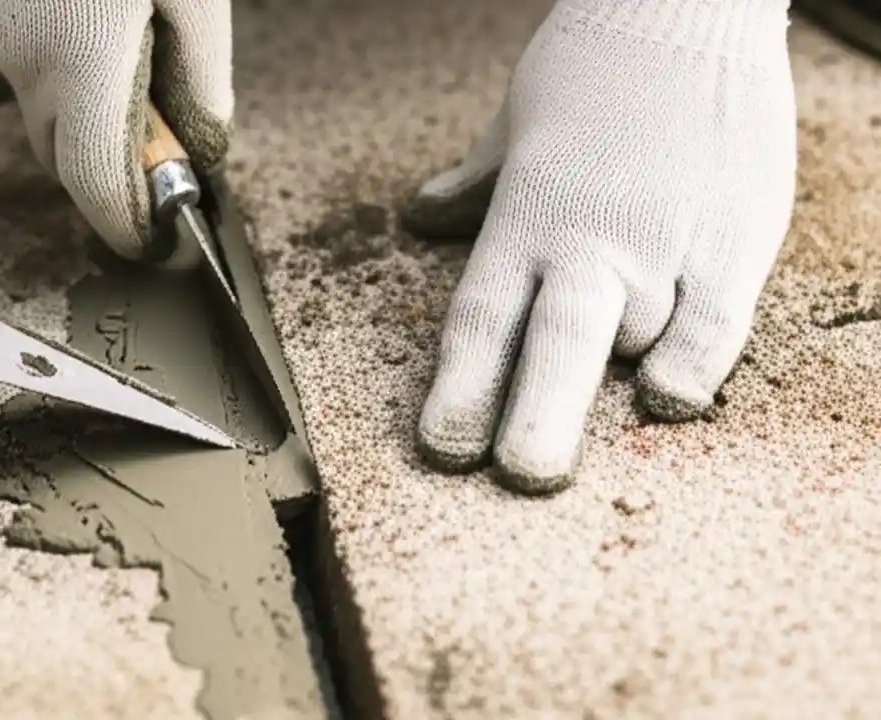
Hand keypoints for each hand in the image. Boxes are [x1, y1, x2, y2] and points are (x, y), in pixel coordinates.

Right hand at [0, 0, 232, 263]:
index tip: (152, 242)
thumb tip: (201, 146)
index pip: (96, 178)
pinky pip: (28, 69)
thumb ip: (202, 77)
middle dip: (111, 169)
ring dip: (86, 115)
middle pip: (65, 157)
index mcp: (84, 48)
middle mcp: (23, 50)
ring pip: (43, 112)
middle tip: (162, 149)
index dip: (125, 224)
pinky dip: (64, 71)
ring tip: (135, 67)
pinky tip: (95, 33)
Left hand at [407, 0, 796, 493]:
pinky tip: (670, 396)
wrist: (687, 4)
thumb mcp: (512, 128)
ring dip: (616, 384)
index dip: (458, 391)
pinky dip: (695, 366)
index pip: (479, 321)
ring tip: (610, 412)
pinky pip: (716, 324)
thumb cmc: (590, 68)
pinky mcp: (736, 236)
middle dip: (536, 417)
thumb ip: (469, 189)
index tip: (441, 452)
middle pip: (553, 344)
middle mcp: (586, 240)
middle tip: (522, 476)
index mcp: (522, 220)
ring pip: (637, 341)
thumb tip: (417, 217)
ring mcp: (664, 240)